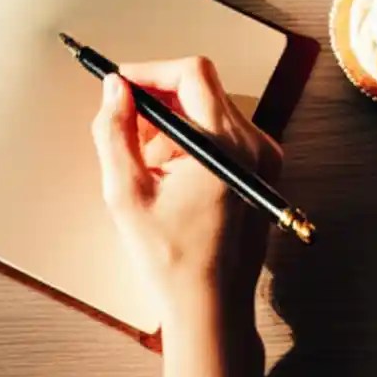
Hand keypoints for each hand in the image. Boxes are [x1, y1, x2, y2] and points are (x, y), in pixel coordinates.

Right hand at [90, 57, 281, 314]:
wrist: (211, 305)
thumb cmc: (172, 259)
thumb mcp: (125, 193)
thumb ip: (114, 132)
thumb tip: (113, 89)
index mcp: (226, 145)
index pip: (192, 73)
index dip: (150, 71)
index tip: (120, 85)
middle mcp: (255, 144)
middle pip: (201, 88)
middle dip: (157, 101)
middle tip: (127, 131)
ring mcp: (264, 157)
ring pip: (208, 109)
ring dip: (172, 124)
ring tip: (148, 167)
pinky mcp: (261, 170)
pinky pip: (221, 133)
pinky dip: (190, 142)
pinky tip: (170, 177)